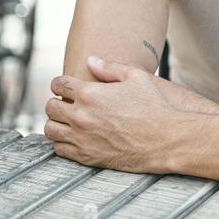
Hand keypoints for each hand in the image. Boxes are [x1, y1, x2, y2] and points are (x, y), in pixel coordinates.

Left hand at [44, 56, 218, 171]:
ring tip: (67, 122)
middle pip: (50, 108)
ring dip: (56, 124)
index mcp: (90, 94)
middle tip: (66, 104)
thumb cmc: (155, 107)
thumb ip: (109, 68)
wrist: (168, 139)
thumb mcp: (136, 77)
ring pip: (51, 130)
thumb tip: (91, 61)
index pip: (58, 85)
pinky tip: (73, 138)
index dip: (60, 83)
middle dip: (56, 103)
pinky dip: (62, 143)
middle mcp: (82, 116)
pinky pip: (60, 150)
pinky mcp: (87, 157)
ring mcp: (83, 138)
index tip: (65, 87)